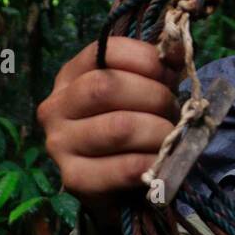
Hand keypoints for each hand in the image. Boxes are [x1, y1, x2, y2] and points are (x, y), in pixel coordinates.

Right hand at [37, 37, 182, 230]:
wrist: (116, 187)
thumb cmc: (131, 128)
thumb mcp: (144, 90)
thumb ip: (159, 68)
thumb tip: (178, 47)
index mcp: (71, 76)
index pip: (105, 51)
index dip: (147, 59)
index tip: (171, 74)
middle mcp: (56, 106)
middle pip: (107, 87)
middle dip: (154, 97)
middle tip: (174, 112)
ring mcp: (60, 144)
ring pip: (118, 127)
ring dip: (158, 131)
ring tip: (170, 138)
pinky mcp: (74, 179)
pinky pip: (124, 167)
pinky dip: (152, 163)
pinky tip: (161, 162)